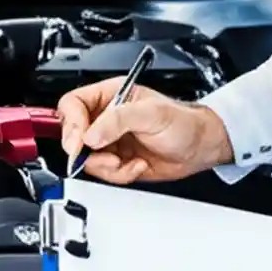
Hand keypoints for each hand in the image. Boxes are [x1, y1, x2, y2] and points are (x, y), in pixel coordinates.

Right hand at [56, 78, 234, 183]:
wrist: (200, 147)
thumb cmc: (183, 121)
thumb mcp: (151, 114)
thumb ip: (118, 120)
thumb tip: (90, 135)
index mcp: (109, 96)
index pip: (73, 105)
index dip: (71, 124)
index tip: (79, 142)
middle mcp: (105, 119)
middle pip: (73, 135)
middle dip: (86, 152)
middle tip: (106, 157)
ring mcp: (109, 142)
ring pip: (87, 159)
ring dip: (107, 166)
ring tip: (127, 161)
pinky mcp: (116, 161)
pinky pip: (104, 173)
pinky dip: (121, 174)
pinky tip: (138, 165)